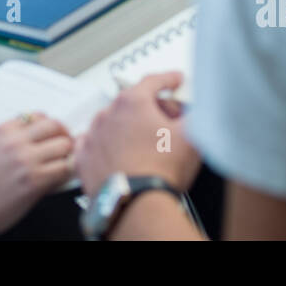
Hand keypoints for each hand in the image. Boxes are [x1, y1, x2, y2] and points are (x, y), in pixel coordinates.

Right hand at [0, 113, 74, 238]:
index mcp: (1, 131)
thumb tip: (30, 140)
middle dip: (63, 136)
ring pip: (64, 146)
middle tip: (66, 147)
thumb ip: (7, 140)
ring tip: (63, 164)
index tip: (53, 135)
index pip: (38, 116)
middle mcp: (15, 142)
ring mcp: (25, 161)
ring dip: (67, 155)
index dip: (49, 127)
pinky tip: (60, 178)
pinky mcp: (34, 182)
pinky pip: (64, 170)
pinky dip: (67, 173)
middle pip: (55, 127)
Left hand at [74, 73, 200, 198]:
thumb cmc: (159, 172)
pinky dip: (108, 145)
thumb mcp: (191, 137)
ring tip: (146, 145)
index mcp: (133, 102)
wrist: (136, 205)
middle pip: (133, 102)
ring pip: (113, 122)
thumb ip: (196, 115)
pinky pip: (96, 144)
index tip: (174, 80)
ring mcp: (93, 136)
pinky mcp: (84, 158)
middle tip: (169, 122)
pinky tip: (120, 154)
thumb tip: (200, 111)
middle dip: (152, 109)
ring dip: (128, 128)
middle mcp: (108, 114)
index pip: (153, 81)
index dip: (168, 79)